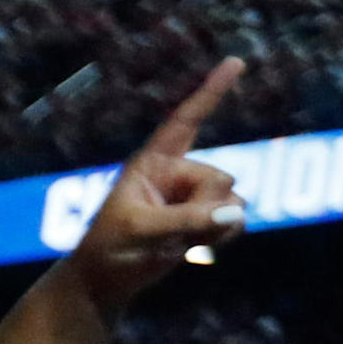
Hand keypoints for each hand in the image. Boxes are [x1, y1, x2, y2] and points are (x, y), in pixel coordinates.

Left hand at [67, 62, 246, 313]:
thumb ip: (187, 221)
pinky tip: (194, 249)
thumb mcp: (141, 233)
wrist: (106, 282)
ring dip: (213, 227)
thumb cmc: (109, 250)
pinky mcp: (205, 219)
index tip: (236, 61)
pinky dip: (222, 237)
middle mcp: (177, 173)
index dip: (210, 92)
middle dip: (207, 209)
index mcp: (152, 163)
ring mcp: (193, 196)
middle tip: (169, 232)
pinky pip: (235, 221)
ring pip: (234, 202)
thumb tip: (234, 213)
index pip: (185, 121)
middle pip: (221, 179)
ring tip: (174, 242)